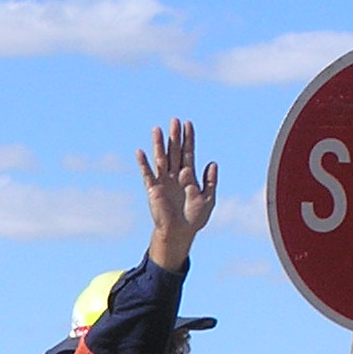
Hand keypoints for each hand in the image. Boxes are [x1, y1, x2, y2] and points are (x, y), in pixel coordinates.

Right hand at [138, 119, 217, 270]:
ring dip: (159, 145)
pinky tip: (140, 152)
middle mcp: (175, 175)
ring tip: (157, 130)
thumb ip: (210, 181)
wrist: (180, 233)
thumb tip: (212, 162)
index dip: (188, 139)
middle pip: (174, 152)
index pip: (188, 152)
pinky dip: (143, 164)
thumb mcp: (208, 199)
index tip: (188, 124)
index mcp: (189, 176)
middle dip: (174, 137)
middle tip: (174, 120)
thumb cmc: (194, 218)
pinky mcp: (153, 190)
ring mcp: (163, 181)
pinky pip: (147, 174)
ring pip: (160, 159)